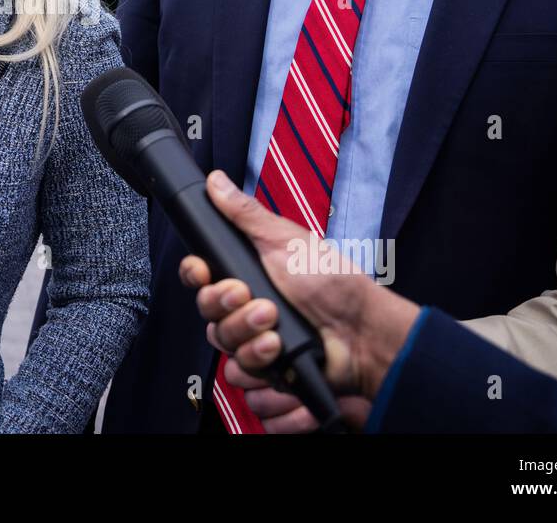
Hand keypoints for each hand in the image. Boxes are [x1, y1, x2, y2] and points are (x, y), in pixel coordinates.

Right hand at [178, 171, 420, 428]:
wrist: (361, 331)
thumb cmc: (330, 281)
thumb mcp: (285, 240)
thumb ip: (245, 214)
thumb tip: (216, 181)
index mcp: (244, 274)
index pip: (199, 277)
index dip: (196, 275)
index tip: (204, 271)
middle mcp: (244, 308)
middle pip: (207, 313)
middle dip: (229, 309)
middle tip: (259, 301)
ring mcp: (253, 340)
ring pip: (222, 345)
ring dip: (248, 338)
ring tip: (276, 328)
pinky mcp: (265, 371)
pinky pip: (240, 375)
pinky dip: (259, 365)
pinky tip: (279, 353)